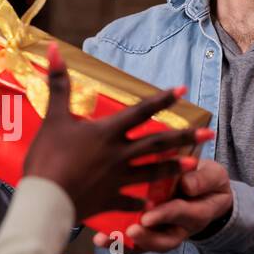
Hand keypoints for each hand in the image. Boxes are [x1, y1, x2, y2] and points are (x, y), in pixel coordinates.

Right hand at [23, 43, 212, 221]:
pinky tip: (153, 204)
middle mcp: (119, 154)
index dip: (162, 100)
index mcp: (107, 132)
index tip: (183, 91)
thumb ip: (58, 84)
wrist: (45, 200)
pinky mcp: (110, 200)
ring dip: (175, 167)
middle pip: (157, 143)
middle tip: (209, 133)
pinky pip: (131, 200)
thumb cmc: (48, 158)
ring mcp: (117, 179)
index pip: (140, 112)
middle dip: (185, 136)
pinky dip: (142, 202)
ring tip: (195, 164)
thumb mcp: (53, 118)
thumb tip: (55, 49)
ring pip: (153, 172)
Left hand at [92, 159, 232, 253]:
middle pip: (164, 240)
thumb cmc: (205, 180)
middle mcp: (180, 227)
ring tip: (106, 239)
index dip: (166, 216)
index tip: (148, 217)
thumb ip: (203, 179)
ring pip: (146, 246)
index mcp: (198, 212)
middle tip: (130, 231)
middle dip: (146, 238)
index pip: (184, 215)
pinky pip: (134, 242)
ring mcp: (163, 232)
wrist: (204, 191)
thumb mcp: (212, 175)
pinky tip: (99, 237)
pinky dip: (116, 242)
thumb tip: (186, 184)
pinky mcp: (148, 231)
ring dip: (126, 244)